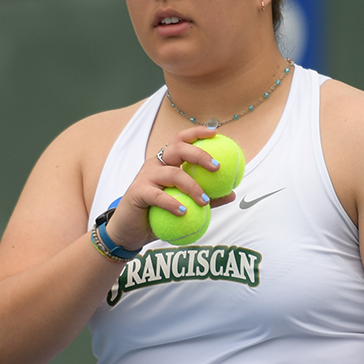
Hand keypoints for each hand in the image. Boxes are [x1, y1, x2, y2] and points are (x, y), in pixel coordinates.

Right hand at [103, 125, 238, 249]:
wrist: (130, 230)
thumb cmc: (157, 214)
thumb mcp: (185, 205)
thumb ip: (206, 198)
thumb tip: (233, 194)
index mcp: (167, 162)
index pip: (181, 140)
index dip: (197, 133)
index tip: (215, 133)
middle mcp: (156, 164)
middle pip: (177, 150)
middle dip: (199, 154)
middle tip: (217, 168)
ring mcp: (145, 176)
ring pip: (172, 173)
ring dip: (191, 186)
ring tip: (204, 201)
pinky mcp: (137, 192)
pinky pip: (157, 195)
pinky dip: (172, 203)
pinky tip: (183, 212)